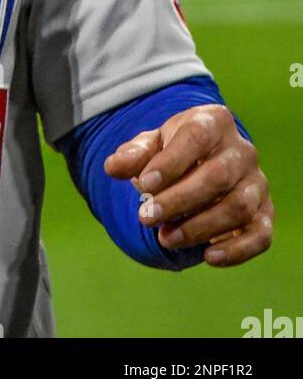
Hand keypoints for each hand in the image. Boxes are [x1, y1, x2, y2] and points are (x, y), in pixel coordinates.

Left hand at [104, 104, 272, 267]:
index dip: (169, 163)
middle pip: (218, 176)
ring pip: (239, 207)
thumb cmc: (173, 150)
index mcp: (214, 121)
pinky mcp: (265, 213)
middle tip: (146, 217)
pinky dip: (237, 250)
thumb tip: (113, 167)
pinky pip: (261, 234)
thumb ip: (133, 154)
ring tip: (165, 239)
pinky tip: (208, 257)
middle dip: (179, 201)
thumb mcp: (151, 145)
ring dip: (200, 227)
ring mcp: (257, 183)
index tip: (143, 185)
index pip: (195, 138)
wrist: (203, 161)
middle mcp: (242, 150)